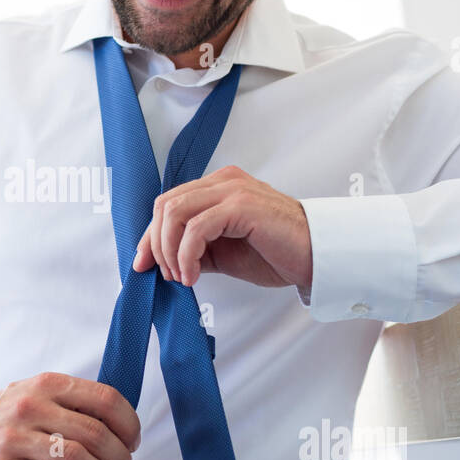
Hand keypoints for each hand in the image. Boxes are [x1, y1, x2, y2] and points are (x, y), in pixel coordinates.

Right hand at [0, 372, 140, 459]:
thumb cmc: (11, 416)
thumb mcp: (40, 394)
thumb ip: (76, 404)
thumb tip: (124, 429)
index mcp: (47, 384)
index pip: (104, 399)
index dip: (128, 424)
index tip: (133, 442)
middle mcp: (30, 407)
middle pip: (94, 434)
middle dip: (119, 458)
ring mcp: (14, 439)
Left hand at [132, 164, 312, 291]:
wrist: (316, 257)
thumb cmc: (277, 253)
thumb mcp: (224, 253)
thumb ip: (195, 249)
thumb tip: (163, 262)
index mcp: (218, 187)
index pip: (169, 204)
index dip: (150, 236)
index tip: (143, 264)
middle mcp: (223, 182)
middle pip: (165, 205)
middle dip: (156, 244)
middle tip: (166, 275)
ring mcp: (232, 190)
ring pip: (175, 212)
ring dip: (169, 251)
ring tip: (181, 277)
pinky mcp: (241, 205)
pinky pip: (196, 227)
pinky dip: (186, 254)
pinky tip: (193, 275)